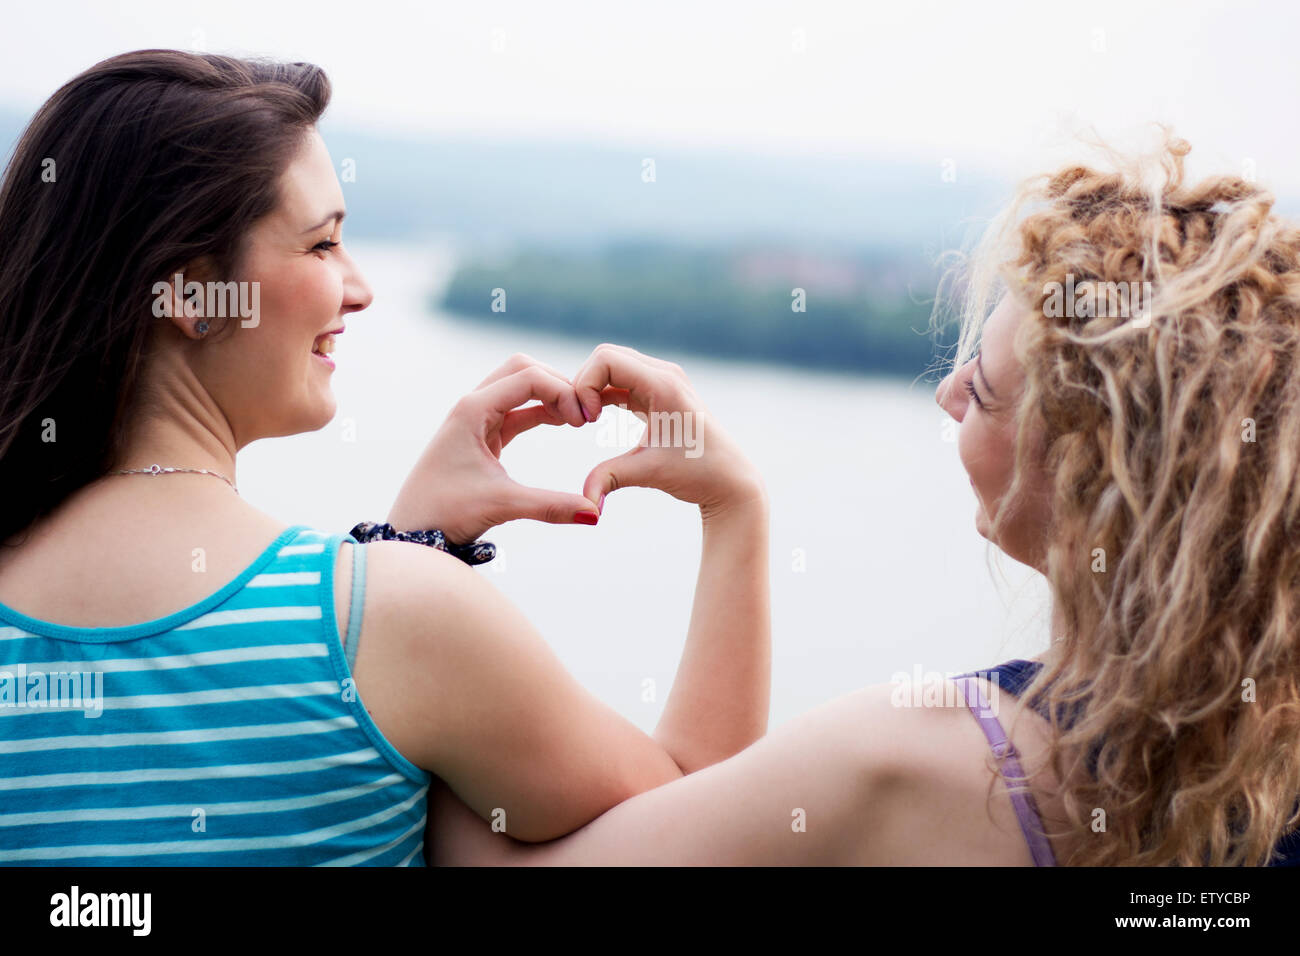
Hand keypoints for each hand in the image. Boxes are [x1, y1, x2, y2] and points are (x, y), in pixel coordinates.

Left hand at [386, 353, 605, 544]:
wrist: (412, 532)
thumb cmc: (444, 513)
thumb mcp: (501, 505)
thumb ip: (550, 505)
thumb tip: (595, 514)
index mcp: (472, 410)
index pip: (528, 377)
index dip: (563, 391)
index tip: (585, 421)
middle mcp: (473, 406)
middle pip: (523, 370)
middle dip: (557, 384)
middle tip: (585, 412)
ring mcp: (476, 420)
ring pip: (520, 389)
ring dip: (550, 397)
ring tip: (580, 418)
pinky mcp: (482, 436)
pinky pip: (517, 412)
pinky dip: (542, 413)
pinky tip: (564, 423)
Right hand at [572, 343, 765, 520]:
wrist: (728, 479)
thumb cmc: (698, 474)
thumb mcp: (650, 473)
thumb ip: (610, 479)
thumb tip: (585, 503)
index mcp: (663, 384)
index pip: (606, 359)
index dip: (585, 385)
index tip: (587, 422)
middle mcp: (663, 374)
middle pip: (605, 357)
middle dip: (584, 385)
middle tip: (580, 421)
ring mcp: (662, 380)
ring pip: (612, 365)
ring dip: (593, 388)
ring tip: (587, 421)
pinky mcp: (658, 391)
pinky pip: (621, 379)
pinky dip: (603, 393)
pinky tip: (597, 419)